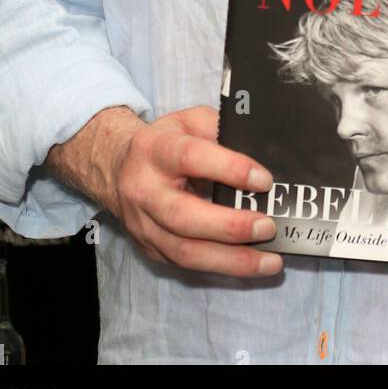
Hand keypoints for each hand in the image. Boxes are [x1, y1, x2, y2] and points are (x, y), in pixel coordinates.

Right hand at [110, 105, 282, 277]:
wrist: (118, 168)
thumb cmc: (166, 142)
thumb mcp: (190, 121)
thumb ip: (220, 131)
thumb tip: (260, 157)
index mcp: (155, 149)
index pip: (191, 158)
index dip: (230, 169)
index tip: (264, 181)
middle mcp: (144, 190)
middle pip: (183, 216)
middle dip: (229, 226)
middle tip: (267, 227)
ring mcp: (144, 225)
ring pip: (185, 252)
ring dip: (232, 261)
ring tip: (269, 261)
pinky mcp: (150, 249)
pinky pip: (187, 265)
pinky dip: (222, 267)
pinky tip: (250, 265)